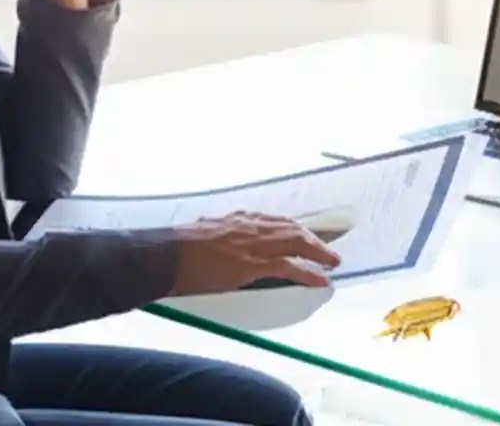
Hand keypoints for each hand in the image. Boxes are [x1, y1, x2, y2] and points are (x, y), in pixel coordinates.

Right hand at [168, 211, 342, 296]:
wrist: (166, 256)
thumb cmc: (177, 249)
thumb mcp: (204, 232)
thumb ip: (221, 234)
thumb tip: (223, 241)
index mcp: (239, 219)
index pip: (277, 220)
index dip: (296, 228)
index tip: (308, 233)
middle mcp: (252, 226)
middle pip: (293, 228)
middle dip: (314, 238)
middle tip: (328, 249)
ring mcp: (254, 244)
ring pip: (297, 243)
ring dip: (319, 253)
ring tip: (332, 262)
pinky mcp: (253, 264)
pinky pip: (290, 267)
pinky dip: (309, 273)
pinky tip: (322, 279)